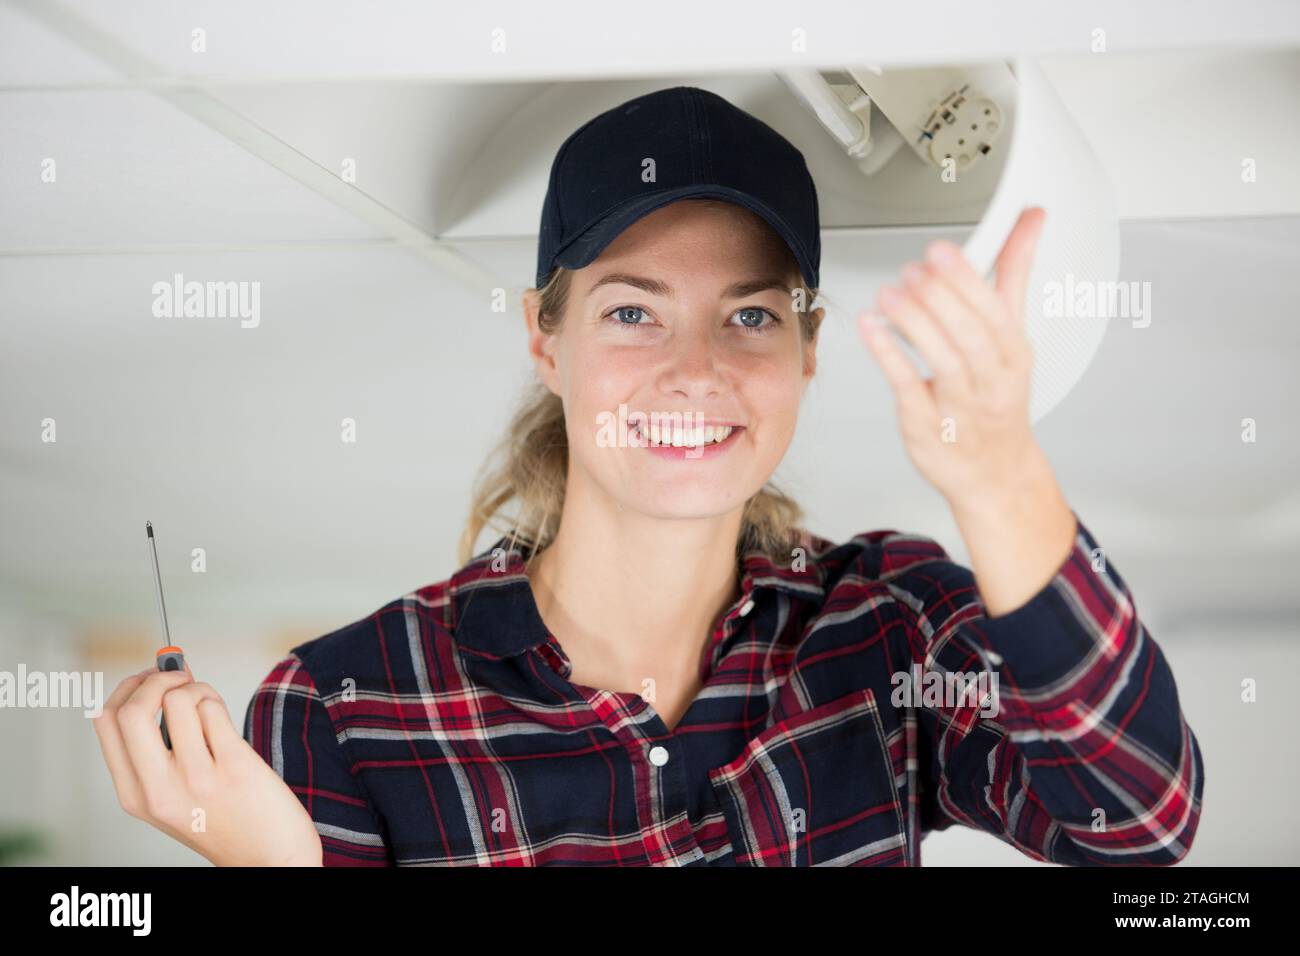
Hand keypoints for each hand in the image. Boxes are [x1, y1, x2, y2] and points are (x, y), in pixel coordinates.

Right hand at [93, 663, 322, 865]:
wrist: (270, 856)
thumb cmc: (224, 820)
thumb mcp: (173, 796)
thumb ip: (157, 750)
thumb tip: (160, 680)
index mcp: (135, 796)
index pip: (105, 723)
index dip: (127, 689)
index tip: (148, 679)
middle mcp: (159, 790)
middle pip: (131, 710)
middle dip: (155, 679)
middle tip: (178, 676)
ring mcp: (196, 779)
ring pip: (179, 700)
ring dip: (197, 689)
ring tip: (210, 709)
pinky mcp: (233, 766)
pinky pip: (214, 709)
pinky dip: (217, 703)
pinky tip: (225, 725)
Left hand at [856, 206, 1045, 508]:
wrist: (993, 471)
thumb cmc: (998, 397)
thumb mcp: (1012, 335)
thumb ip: (1014, 274)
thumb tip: (1029, 220)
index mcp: (1014, 355)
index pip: (995, 314)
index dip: (966, 280)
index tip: (942, 250)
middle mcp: (991, 382)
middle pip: (970, 336)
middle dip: (940, 298)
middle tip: (912, 269)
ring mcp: (960, 408)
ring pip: (944, 362)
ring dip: (914, 323)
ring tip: (890, 293)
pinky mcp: (927, 426)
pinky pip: (908, 388)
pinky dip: (889, 356)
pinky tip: (871, 328)